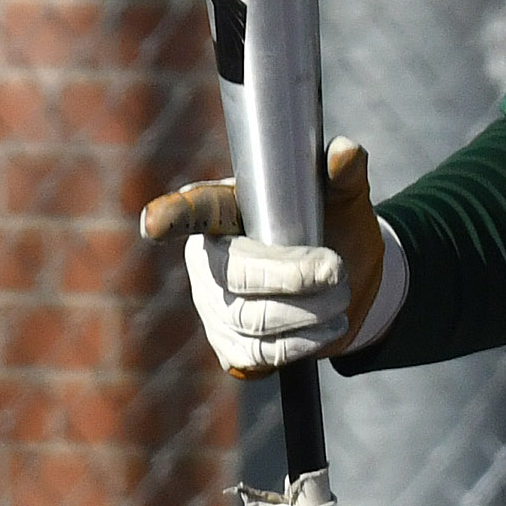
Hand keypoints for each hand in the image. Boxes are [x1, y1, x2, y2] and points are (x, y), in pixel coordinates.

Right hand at [137, 137, 385, 376]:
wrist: (350, 286)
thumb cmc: (336, 229)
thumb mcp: (344, 199)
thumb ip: (345, 174)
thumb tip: (345, 151)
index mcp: (224, 210)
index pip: (193, 210)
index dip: (173, 216)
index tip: (156, 221)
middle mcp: (208, 259)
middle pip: (238, 275)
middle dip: (294, 276)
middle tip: (336, 269)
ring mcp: (214, 308)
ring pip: (254, 320)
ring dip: (311, 312)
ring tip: (341, 296)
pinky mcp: (232, 348)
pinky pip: (262, 355)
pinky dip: (304, 343)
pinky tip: (327, 326)